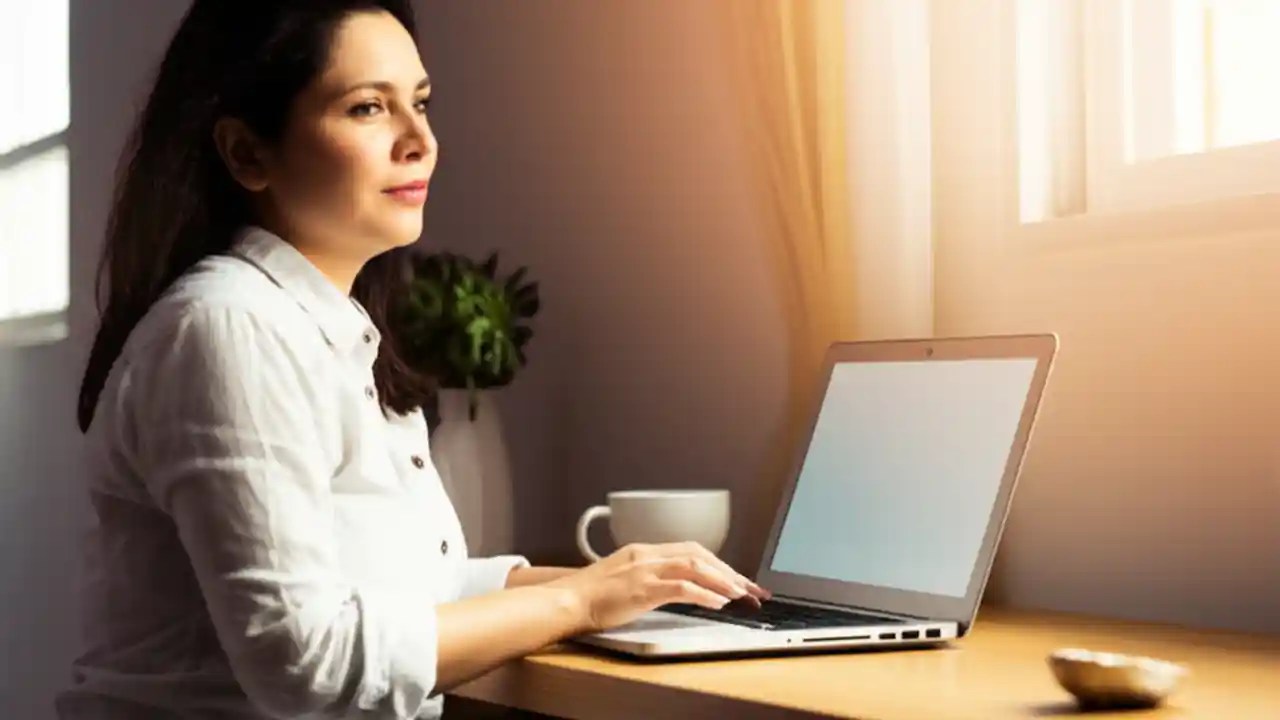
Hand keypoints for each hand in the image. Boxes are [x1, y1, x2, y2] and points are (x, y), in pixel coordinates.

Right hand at [546, 542, 770, 633]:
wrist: (565, 601)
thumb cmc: (590, 596)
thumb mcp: (624, 579)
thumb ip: (649, 578)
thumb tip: (678, 588)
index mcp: (643, 551)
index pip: (690, 550)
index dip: (718, 563)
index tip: (736, 578)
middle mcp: (647, 555)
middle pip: (698, 554)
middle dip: (728, 570)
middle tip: (750, 586)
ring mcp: (644, 570)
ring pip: (695, 566)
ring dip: (723, 581)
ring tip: (741, 594)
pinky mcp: (642, 589)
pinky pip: (682, 587)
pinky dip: (705, 594)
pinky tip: (718, 603)